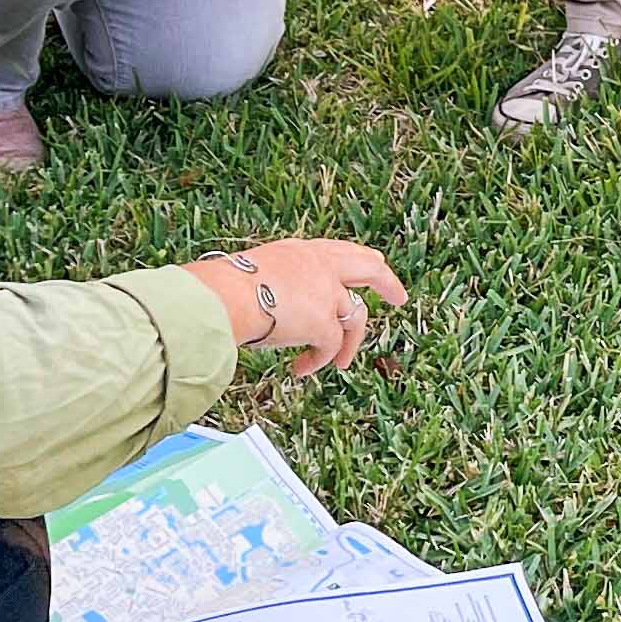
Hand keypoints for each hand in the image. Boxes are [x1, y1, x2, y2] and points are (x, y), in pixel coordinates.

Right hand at [205, 240, 408, 379]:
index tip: (373, 264)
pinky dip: (319, 360)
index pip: (340, 252)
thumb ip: (276, 285)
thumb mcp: (256, 274)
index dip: (359, 261)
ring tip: (339, 365)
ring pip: (356, 317)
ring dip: (349, 344)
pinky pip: (331, 345)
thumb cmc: (224, 288)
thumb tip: (270, 309)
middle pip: (370, 268)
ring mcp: (326, 292)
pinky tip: (302, 369)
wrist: (223, 296)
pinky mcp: (324, 320)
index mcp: (302, 252)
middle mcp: (320, 266)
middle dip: (387, 282)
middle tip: (398, 298)